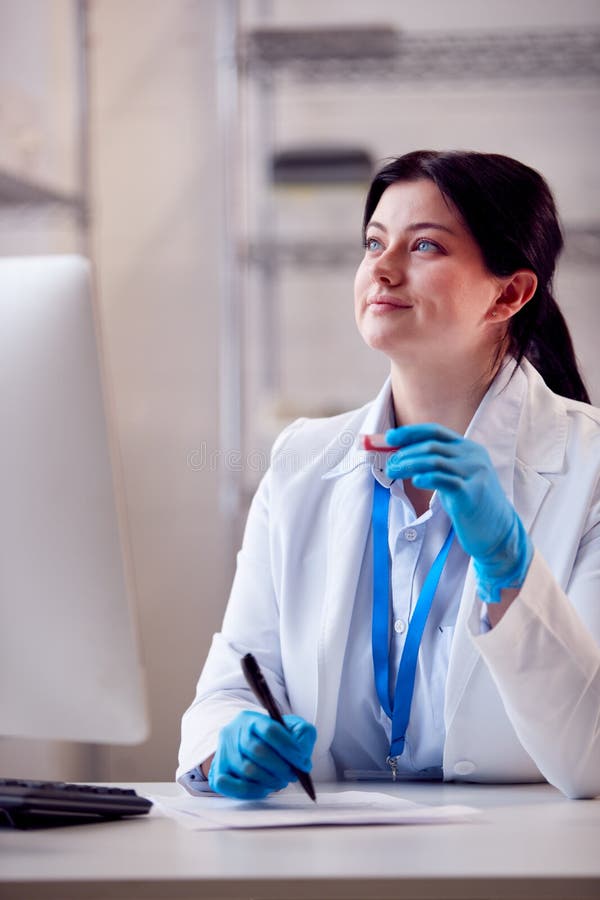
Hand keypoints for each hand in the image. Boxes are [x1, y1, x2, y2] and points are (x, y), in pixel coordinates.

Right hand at [208, 710, 315, 799]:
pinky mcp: (218, 774)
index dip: (289, 748)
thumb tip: (302, 755)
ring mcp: (223, 753)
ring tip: (281, 781)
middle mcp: (232, 732)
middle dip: (281, 767)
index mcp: (251, 718)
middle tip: (292, 775)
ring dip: (270, 780)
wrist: (247, 750)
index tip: (303, 762)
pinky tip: (265, 788)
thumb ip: (302, 735)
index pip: (269, 729)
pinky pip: (235, 787)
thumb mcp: (291, 729)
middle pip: (258, 751)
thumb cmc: (273, 741)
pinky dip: (255, 791)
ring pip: (248, 770)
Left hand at [385, 423, 532, 602]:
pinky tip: (415, 482)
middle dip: (405, 453)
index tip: (389, 438)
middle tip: (390, 464)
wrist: (498, 532)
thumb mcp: (455, 479)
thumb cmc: (471, 505)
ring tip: (394, 472)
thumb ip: (436, 465)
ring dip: (409, 465)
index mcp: (469, 449)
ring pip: (435, 461)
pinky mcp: (472, 493)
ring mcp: (475, 474)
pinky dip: (426, 478)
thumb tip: (401, 457)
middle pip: (432, 446)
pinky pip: (445, 480)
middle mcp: (474, 457)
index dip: (410, 433)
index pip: (436, 431)